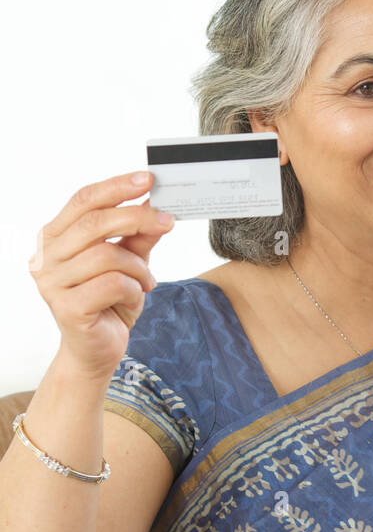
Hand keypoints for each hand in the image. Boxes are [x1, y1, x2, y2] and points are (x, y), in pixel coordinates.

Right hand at [28, 171, 173, 379]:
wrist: (97, 352)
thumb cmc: (109, 303)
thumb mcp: (130, 263)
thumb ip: (139, 236)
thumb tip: (155, 206)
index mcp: (55, 237)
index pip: (83, 200)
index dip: (116, 187)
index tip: (148, 179)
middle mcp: (46, 256)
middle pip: (94, 223)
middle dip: (137, 218)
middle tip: (167, 221)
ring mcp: (52, 283)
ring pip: (107, 255)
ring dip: (138, 267)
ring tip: (146, 281)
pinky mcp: (66, 308)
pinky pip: (112, 284)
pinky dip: (133, 290)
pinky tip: (133, 300)